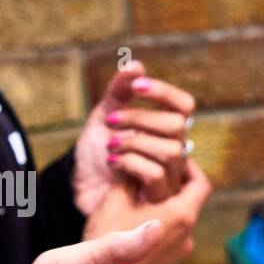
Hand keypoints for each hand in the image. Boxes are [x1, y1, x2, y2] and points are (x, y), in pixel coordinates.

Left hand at [74, 61, 195, 211]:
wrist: (79, 186)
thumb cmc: (96, 152)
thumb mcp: (104, 115)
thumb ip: (119, 91)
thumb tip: (136, 66)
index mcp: (165, 129)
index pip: (184, 105)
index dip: (165, 93)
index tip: (136, 87)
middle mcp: (174, 151)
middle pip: (177, 126)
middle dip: (140, 118)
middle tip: (110, 121)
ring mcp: (169, 176)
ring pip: (170, 151)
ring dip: (134, 143)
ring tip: (110, 145)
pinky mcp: (157, 198)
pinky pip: (157, 175)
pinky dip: (130, 163)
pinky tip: (111, 163)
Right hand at [84, 161, 211, 263]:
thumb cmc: (105, 241)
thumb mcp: (113, 201)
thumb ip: (128, 176)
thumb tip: (133, 157)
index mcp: (180, 215)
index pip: (200, 184)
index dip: (189, 167)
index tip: (174, 160)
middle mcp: (187, 235)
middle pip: (189, 201)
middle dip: (171, 185)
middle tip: (152, 175)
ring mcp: (179, 252)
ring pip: (177, 218)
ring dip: (163, 205)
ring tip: (139, 198)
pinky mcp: (167, 263)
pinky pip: (169, 235)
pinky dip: (159, 223)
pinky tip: (135, 221)